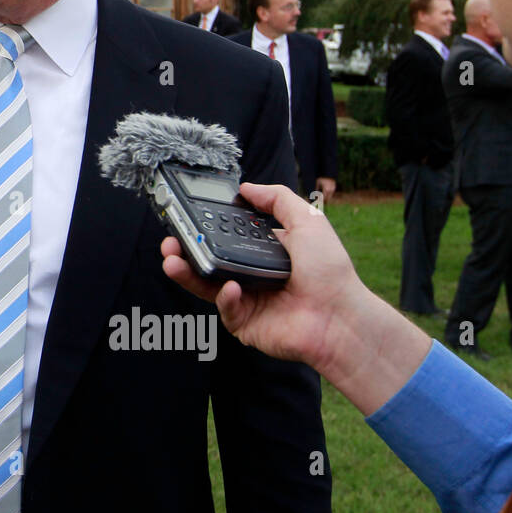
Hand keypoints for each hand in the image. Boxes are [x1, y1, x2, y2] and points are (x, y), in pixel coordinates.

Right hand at [160, 181, 363, 366]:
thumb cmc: (330, 272)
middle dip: (184, 251)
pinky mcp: (244, 324)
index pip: (226, 237)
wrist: (341, 317)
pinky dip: (225, 297)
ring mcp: (246, 301)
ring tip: (172, 261)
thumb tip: (247, 188)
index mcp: (263, 252)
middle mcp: (251, 275)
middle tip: (170, 241)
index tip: (187, 218)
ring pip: (206, 285)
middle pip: (208, 261)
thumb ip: (277, 199)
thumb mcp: (307, 221)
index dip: (205, 228)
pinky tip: (231, 288)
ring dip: (186, 272)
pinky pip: (224, 308)